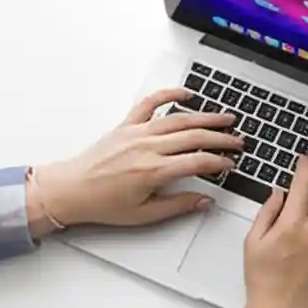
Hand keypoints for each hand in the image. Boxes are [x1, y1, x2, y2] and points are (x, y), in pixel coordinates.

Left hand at [28, 89, 242, 237]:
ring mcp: (136, 133)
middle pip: (194, 137)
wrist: (70, 190)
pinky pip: (150, 104)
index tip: (230, 164)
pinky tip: (186, 94)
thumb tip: (205, 200)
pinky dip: (168, 95)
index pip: (198, 162)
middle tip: (238, 140)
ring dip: (206, 116)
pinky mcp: (126, 125)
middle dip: (221, 138)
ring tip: (225, 117)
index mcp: (153, 171)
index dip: (219, 162)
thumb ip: (179, 205)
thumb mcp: (145, 214)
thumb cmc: (102, 203)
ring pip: (179, 119)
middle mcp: (147, 147)